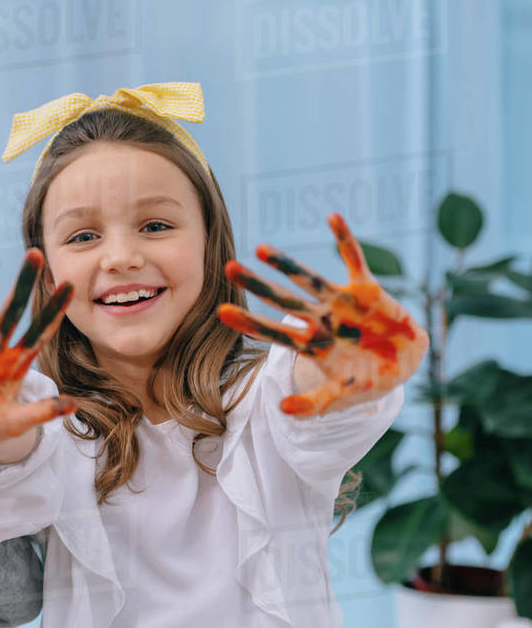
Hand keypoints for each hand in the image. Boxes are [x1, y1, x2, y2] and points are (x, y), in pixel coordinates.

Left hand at [218, 212, 428, 416]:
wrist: (406, 363)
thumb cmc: (369, 380)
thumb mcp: (344, 396)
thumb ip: (316, 404)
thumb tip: (283, 410)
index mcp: (311, 344)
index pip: (273, 332)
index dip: (249, 323)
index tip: (221, 312)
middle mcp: (319, 319)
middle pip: (282, 300)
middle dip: (257, 286)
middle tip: (229, 267)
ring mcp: (340, 302)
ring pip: (309, 278)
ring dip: (287, 264)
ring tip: (262, 248)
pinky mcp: (366, 289)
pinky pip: (354, 259)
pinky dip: (345, 239)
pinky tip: (332, 217)